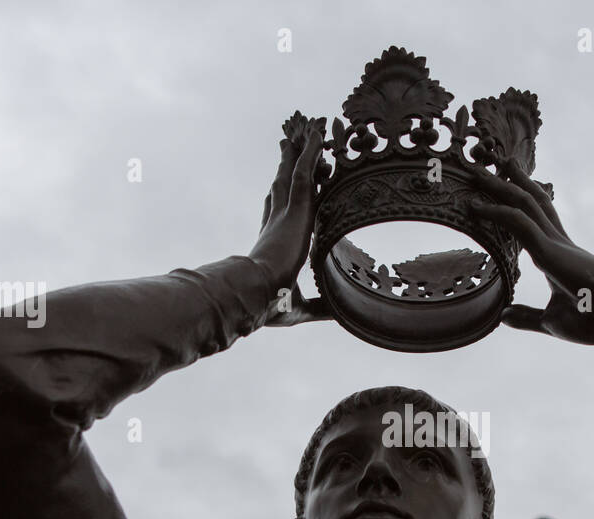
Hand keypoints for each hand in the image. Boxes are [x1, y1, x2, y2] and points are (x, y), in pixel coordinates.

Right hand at [248, 122, 332, 328]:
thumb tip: (336, 315)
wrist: (257, 294)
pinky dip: (310, 151)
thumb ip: (318, 307)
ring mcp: (285, 213)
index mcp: (273, 245)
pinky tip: (316, 133)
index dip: (275, 200)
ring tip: (303, 129)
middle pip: (281, 187)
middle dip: (285, 166)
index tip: (275, 187)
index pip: (273, 216)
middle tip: (287, 146)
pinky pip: (305, 170)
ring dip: (298, 151)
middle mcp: (276, 223)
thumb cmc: (269, 305)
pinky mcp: (295, 207)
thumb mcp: (300, 308)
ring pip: (292, 173)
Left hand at [468, 159, 593, 344]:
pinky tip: (476, 207)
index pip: (535, 219)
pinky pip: (520, 224)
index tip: (500, 187)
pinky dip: (498, 213)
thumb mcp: (553, 321)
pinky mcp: (551, 252)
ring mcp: (554, 244)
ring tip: (477, 170)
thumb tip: (504, 315)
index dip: (517, 201)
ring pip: (523, 204)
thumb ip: (528, 317)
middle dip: (506, 182)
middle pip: (528, 201)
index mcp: (559, 255)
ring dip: (498, 186)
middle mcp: (557, 242)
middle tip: (486, 164)